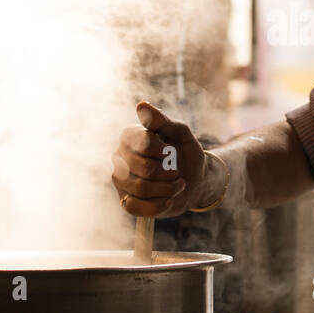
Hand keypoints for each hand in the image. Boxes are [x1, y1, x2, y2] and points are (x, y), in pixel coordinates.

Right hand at [111, 101, 206, 217]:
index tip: (172, 151)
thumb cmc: (185, 153)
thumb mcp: (180, 133)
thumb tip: (141, 105)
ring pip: (142, 188)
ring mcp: (120, 180)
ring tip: (176, 185)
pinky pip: (135, 207)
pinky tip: (168, 200)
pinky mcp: (125, 201)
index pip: (144, 143)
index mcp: (129, 135)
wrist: (194, 180)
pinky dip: (158, 206)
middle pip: (145, 168)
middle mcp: (119, 156)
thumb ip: (162, 120)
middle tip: (176, 171)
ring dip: (168, 189)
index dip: (165, 151)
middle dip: (170, 173)